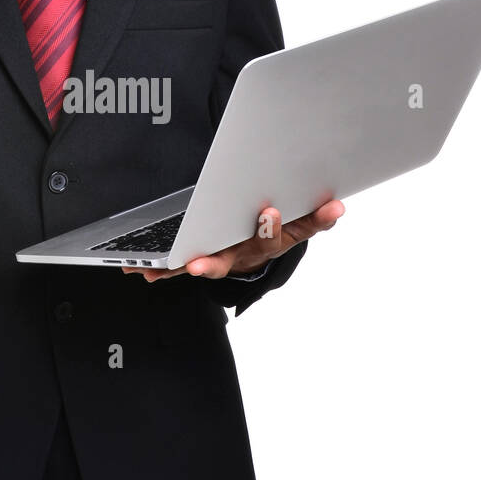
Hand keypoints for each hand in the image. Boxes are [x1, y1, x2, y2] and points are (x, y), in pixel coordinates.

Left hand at [120, 200, 344, 282]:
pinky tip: (142, 272)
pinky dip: (161, 269)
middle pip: (235, 257)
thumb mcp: (298, 225)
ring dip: (192, 267)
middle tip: (202, 260)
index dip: (273, 224)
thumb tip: (338, 207)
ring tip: (174, 268)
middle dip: (219, 257)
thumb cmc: (274, 233)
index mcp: (271, 242)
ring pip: (207, 265)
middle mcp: (245, 254)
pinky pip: (179, 267)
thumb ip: (316, 218)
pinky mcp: (199, 261)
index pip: (277, 235)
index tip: (269, 210)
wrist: (253, 255)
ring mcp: (222, 259)